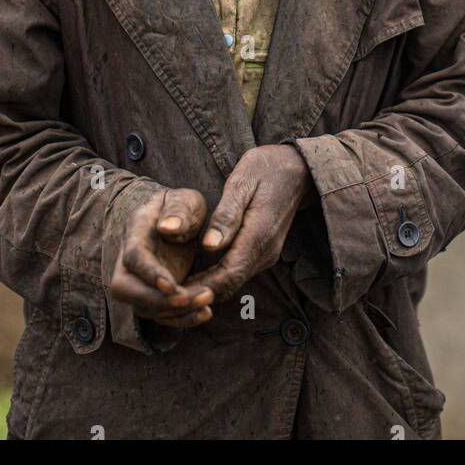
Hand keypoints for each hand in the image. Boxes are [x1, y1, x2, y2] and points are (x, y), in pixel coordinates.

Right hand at [110, 187, 216, 328]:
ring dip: (174, 311)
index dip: (149, 274)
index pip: (133, 257)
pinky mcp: (155, 294)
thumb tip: (168, 228)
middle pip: (125, 289)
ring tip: (207, 300)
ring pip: (145, 307)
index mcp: (137, 230)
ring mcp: (140, 280)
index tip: (172, 286)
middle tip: (188, 299)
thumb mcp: (185, 199)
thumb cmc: (182, 206)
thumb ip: (179, 210)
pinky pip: (160, 314)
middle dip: (156, 301)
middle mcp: (131, 259)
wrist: (178, 219)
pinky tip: (206, 312)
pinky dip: (181, 319)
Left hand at [189, 145, 312, 303]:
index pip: (228, 274)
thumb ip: (227, 216)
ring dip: (207, 287)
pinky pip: (238, 272)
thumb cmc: (266, 169)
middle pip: (229, 284)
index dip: (201, 287)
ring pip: (234, 282)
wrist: (297, 169)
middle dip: (199, 293)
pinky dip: (217, 278)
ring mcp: (266, 254)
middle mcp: (265, 252)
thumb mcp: (243, 182)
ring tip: (175, 288)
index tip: (174, 293)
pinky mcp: (263, 252)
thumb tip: (208, 247)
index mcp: (259, 235)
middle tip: (166, 294)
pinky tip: (196, 274)